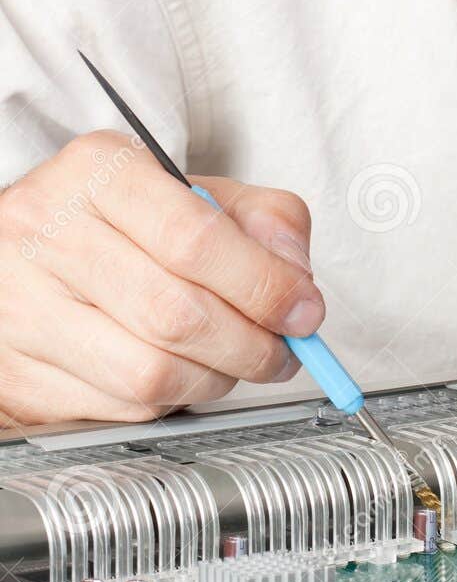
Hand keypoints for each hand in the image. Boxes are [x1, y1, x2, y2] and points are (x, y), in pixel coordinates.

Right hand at [0, 131, 324, 423]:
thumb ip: (262, 219)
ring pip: (149, 372)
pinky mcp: (18, 371)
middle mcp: (46, 233)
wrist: (19, 254)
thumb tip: (296, 279)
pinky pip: (119, 408)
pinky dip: (169, 401)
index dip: (264, 285)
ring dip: (214, 381)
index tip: (303, 311)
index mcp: (98, 173)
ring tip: (232, 363)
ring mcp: (22, 306)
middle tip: (281, 351)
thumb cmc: (116, 224)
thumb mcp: (192, 192)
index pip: (195, 239)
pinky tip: (178, 374)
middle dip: (251, 345)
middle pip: (176, 313)